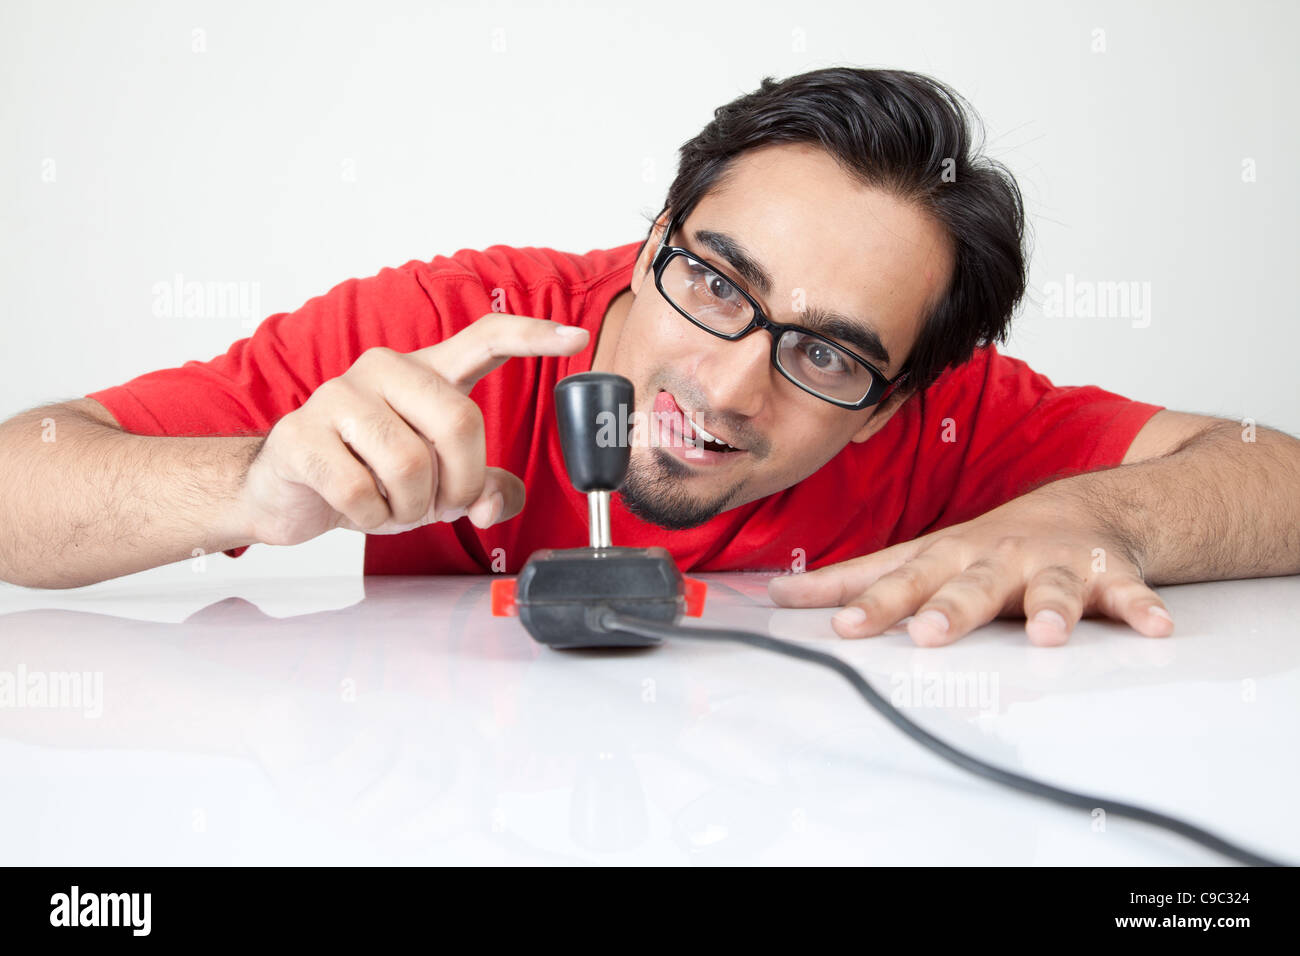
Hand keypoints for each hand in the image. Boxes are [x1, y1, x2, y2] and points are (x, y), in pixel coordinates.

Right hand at [239, 314, 588, 545]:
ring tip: (391, 505)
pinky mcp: (300, 435)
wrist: (286, 490)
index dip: (532, 337)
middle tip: (437, 505)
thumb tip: (491, 503)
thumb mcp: (436, 484)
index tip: (576, 338)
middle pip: (459, 420)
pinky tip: (357, 509)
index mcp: (425, 374)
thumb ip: (481, 488)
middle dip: (459, 482)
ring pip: (410, 463)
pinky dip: (371, 519)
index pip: (485, 337)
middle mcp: (384, 371)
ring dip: (410, 507)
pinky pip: (362, 493)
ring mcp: (337, 397)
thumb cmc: (368, 475)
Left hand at [767, 494, 1173, 645]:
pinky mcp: (1105, 574)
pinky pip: (1127, 593)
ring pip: (1048, 589)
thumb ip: (854, 580)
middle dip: (948, 609)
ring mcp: (1051, 565)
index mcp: (948, 557)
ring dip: (1048, 609)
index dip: (865, 602)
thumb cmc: (988, 542)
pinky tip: (1154, 627)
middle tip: (926, 634)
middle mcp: (995, 558)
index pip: (897, 580)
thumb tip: (777, 592)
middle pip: (968, 586)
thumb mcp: (921, 555)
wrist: (1084, 507)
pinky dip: (1141, 607)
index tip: (835, 623)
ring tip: (1044, 633)